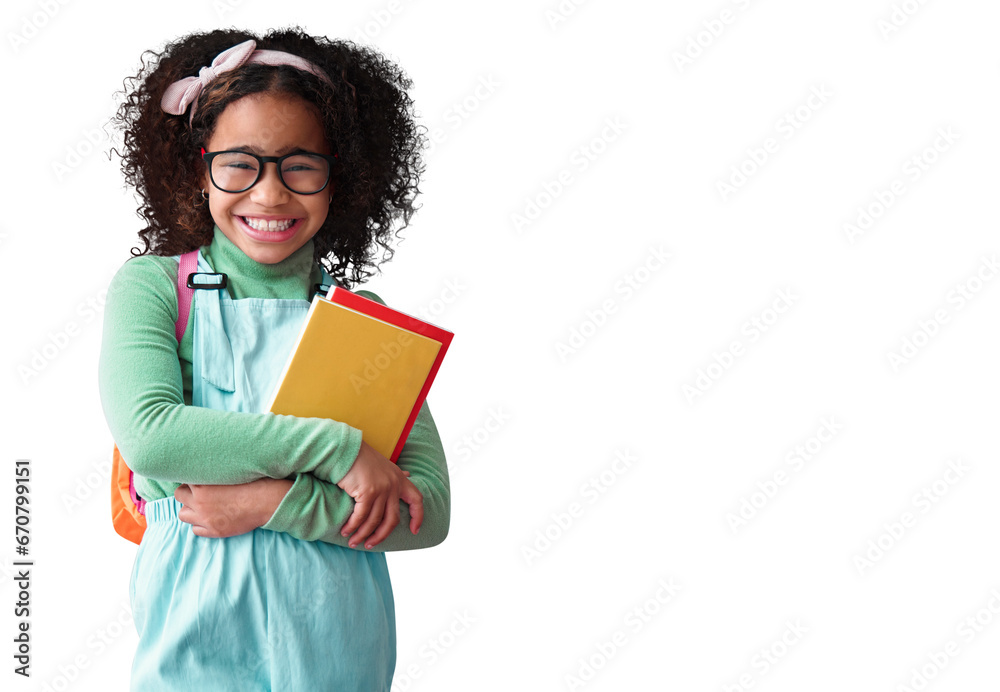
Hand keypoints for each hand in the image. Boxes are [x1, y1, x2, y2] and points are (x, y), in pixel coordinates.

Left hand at [174, 478, 292, 537]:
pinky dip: (200, 524)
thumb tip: (204, 468)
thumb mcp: (230, 472)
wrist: (267, 502)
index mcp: (202, 485)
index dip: (192, 478)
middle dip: (187, 493)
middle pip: (179, 496)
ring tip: (202, 505)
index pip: (184, 479)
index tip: (198, 479)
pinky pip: (195, 530)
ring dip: (190, 509)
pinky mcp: (214, 531)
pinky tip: (210, 517)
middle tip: (199, 491)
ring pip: (183, 515)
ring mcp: (206, 518)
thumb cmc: (253, 483)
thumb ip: (213, 471)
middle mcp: (200, 502)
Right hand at [337, 441, 423, 548]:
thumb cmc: (362, 457)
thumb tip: (408, 474)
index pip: (417, 500)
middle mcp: (394, 485)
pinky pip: (361, 516)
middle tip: (371, 545)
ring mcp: (382, 489)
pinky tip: (346, 531)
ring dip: (363, 534)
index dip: (418, 516)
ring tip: (353, 542)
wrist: (346, 448)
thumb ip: (396, 474)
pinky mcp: (368, 492)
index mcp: (400, 479)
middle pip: (393, 519)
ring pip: (375, 521)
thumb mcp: (385, 464)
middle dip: (382, 535)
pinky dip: (353, 526)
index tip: (415, 530)